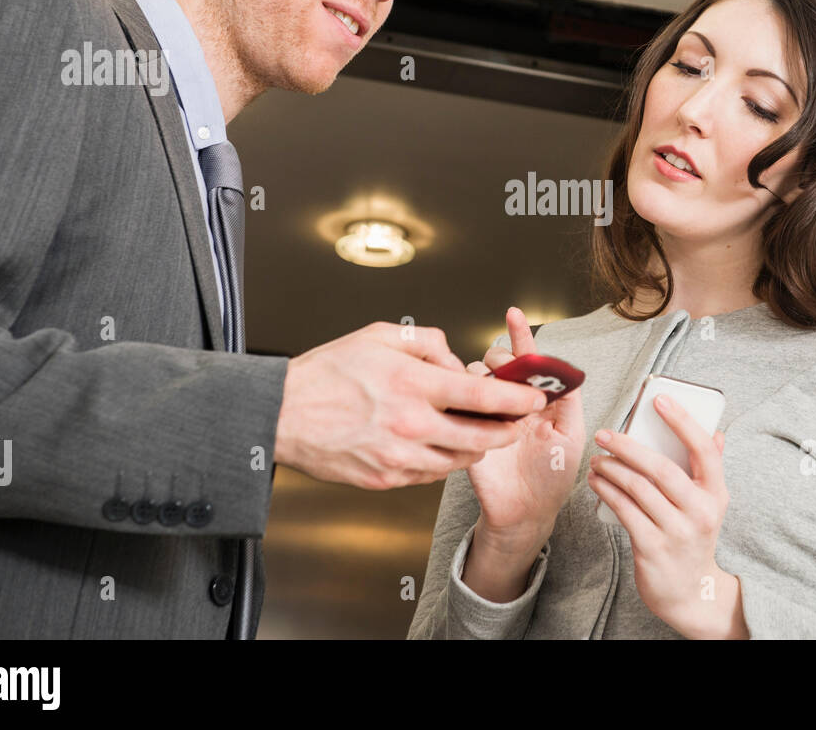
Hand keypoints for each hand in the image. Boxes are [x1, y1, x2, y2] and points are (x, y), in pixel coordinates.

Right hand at [274, 321, 546, 489]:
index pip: (482, 396)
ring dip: (479, 447)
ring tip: (483, 431)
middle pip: (481, 437)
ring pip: (459, 459)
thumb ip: (427, 343)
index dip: (517, 398)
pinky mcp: (386, 479)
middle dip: (509, 430)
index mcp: (412, 384)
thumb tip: (456, 361)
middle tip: (519, 421)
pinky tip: (443, 443)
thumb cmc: (326, 373)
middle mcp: (410, 424)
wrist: (279, 415)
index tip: (535, 396)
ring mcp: (399, 457)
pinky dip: (445, 459)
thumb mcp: (378, 336)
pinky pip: (431, 473)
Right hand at [464, 307, 584, 551]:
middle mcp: (508, 402)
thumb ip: (569, 402)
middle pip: (496, 360)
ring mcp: (484, 415)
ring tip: (493, 396)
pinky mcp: (463, 431)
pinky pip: (454, 405)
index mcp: (534, 400)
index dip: (521, 336)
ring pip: (473, 377)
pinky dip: (459, 397)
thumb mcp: (571, 437)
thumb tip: (566, 369)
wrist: (525, 515)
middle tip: (507, 374)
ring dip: (482, 377)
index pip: (527, 360)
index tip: (514, 314)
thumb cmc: (552, 478)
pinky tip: (468, 406)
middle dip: (501, 357)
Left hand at [587, 394, 741, 637]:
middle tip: (605, 434)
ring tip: (596, 459)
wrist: (689, 592)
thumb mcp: (710, 504)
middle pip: (662, 468)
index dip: (683, 422)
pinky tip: (596, 482)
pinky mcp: (652, 548)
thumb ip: (710, 468)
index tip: (660, 400)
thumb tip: (716, 431)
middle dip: (628, 446)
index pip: (704, 450)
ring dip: (611, 469)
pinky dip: (607, 492)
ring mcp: (676, 531)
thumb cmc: (694, 538)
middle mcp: (700, 512)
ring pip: (637, 488)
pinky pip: (624, 511)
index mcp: (716, 494)